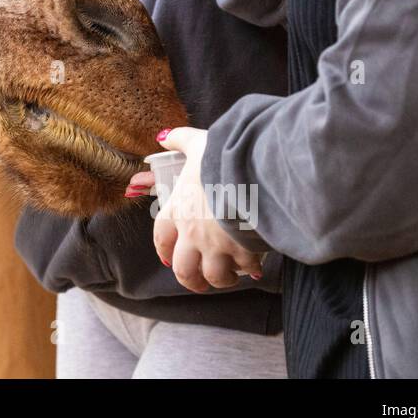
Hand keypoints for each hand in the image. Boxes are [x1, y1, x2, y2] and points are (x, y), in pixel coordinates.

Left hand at [152, 127, 263, 291]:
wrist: (253, 172)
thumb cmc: (223, 158)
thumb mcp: (199, 143)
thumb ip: (180, 140)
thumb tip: (163, 136)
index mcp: (178, 209)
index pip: (161, 237)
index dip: (164, 250)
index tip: (168, 258)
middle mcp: (192, 232)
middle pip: (183, 269)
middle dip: (191, 279)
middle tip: (200, 282)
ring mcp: (216, 245)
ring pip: (213, 277)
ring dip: (221, 279)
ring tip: (230, 275)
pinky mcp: (243, 251)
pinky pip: (245, 269)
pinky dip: (249, 269)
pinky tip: (255, 264)